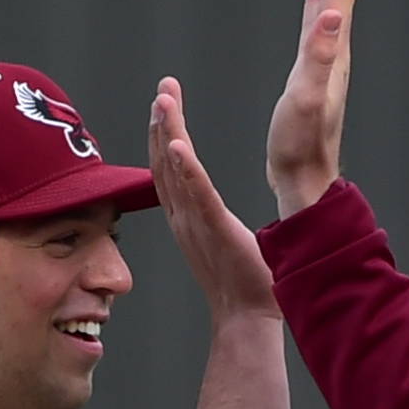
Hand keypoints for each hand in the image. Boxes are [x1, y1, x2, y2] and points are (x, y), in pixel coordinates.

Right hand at [147, 78, 277, 320]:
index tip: (165, 102)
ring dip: (168, 135)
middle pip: (164, 163)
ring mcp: (197, 225)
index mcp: (188, 219)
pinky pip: (199, 198)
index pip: (169, 170)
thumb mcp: (225, 242)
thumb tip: (224, 211)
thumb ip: (218, 221)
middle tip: (163, 88)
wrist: (247, 320)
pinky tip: (179, 147)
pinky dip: (187, 172)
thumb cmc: (244, 284)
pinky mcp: (216, 232)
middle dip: (162, 123)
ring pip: (175, 173)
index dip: (164, 135)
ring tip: (164, 102)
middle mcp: (184, 218)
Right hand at [261, 0, 354, 216]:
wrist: (303, 180)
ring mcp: (326, 63)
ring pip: (330, 6)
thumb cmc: (299, 145)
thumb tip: (333, 14)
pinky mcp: (313, 75)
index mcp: (334, 53)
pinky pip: (318, 27)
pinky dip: (317, 3)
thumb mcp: (306, 99)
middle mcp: (335, 53)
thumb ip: (320, 57)